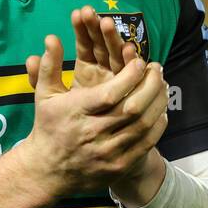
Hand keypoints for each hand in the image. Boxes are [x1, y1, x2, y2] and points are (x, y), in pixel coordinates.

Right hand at [18, 33, 169, 197]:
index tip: (140, 61)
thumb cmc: (48, 125)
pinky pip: (146, 143)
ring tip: (162, 85)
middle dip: (150, 85)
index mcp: (76, 112)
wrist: (47, 171)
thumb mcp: (44, 94)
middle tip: (157, 69)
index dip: (130, 76)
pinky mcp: (119, 167)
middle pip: (132, 108)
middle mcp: (93, 133)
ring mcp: (108, 153)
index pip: (110, 93)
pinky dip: (157, 125)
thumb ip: (50, 64)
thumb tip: (52, 36)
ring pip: (143, 125)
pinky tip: (160, 110)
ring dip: (158, 102)